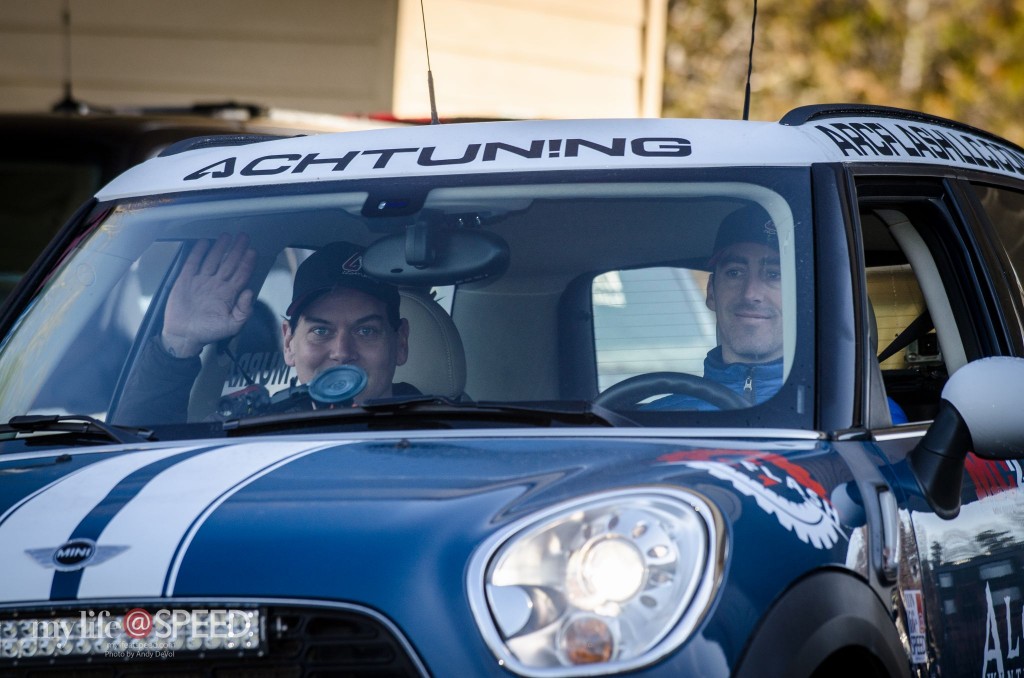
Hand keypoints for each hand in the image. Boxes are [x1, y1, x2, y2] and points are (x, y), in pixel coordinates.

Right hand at [160, 233, 257, 357]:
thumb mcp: (231, 326)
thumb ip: (243, 311)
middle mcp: (217, 284)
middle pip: (229, 263)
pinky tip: (204, 242)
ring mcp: (201, 280)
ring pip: (213, 260)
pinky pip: (193, 263)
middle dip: (237, 250)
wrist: (183, 335)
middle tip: (244, 236)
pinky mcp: (186, 279)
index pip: (241, 274)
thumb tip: (250, 293)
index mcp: (229, 293)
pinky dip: (198, 252)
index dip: (247, 263)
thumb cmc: (208, 332)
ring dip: (220, 247)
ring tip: (227, 236)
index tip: (252, 251)